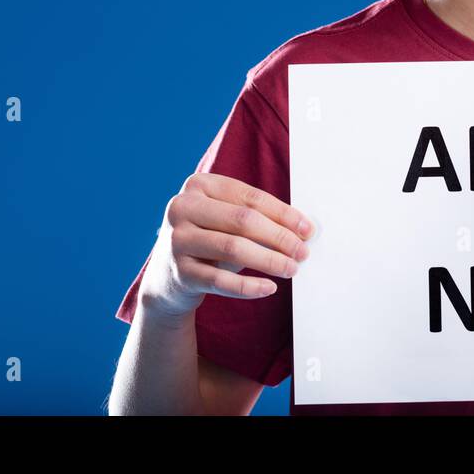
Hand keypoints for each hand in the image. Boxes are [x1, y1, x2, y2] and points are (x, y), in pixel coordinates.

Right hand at [137, 172, 313, 321]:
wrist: (167, 276)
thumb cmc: (209, 241)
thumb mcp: (226, 220)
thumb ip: (257, 217)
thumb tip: (303, 229)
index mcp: (199, 185)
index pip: (250, 197)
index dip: (283, 213)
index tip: (306, 229)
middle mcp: (182, 208)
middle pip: (243, 221)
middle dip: (280, 237)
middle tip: (303, 252)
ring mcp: (177, 240)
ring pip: (233, 248)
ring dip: (269, 260)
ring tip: (291, 269)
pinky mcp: (179, 272)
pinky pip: (221, 281)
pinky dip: (248, 286)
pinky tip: (268, 287)